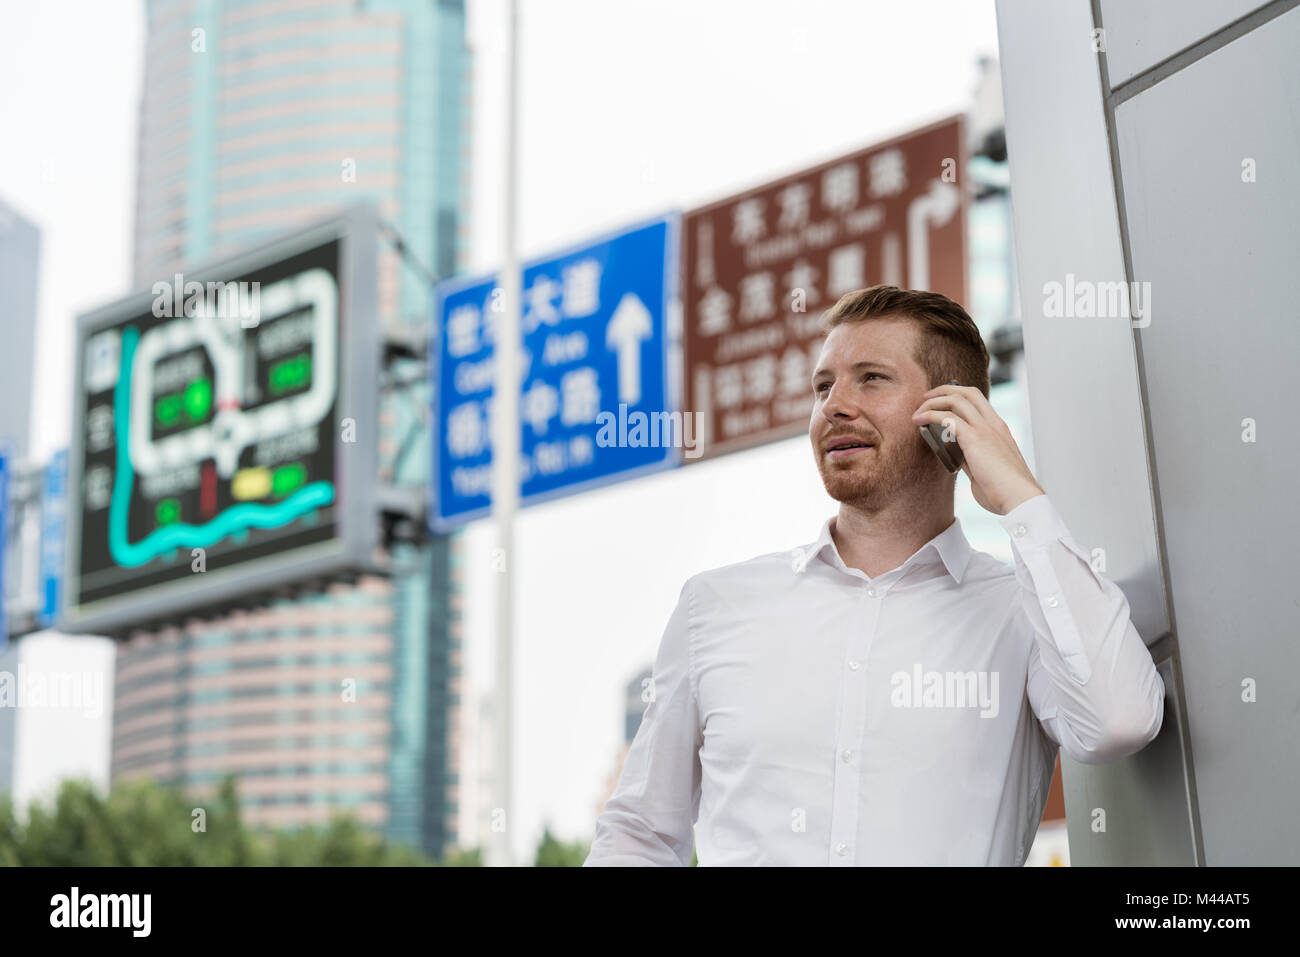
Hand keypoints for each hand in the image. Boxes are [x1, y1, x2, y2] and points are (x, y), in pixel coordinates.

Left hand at [910, 384, 1043, 514]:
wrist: (1019, 498)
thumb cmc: (1004, 491)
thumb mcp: (986, 470)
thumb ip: (972, 460)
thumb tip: (958, 458)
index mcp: (999, 430)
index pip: (979, 402)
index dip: (959, 397)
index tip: (941, 403)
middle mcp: (993, 424)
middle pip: (968, 393)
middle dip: (944, 390)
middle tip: (926, 397)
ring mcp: (985, 429)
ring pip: (957, 400)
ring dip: (933, 402)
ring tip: (917, 413)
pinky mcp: (975, 438)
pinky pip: (948, 417)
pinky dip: (930, 415)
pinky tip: (919, 421)